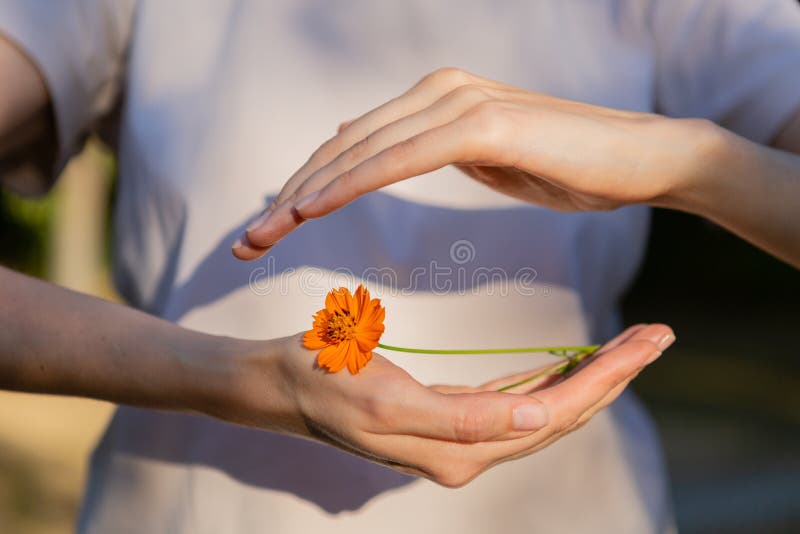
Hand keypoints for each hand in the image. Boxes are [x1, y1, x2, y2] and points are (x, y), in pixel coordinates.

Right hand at [218, 323, 673, 486]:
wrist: (279, 382)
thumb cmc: (324, 381)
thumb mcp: (388, 399)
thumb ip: (463, 417)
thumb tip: (538, 417)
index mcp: (460, 451)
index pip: (554, 416)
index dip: (605, 379)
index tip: (648, 342)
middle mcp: (466, 451)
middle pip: (559, 415)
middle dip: (612, 375)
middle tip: (658, 335)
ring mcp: (457, 436)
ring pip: (542, 409)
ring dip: (587, 376)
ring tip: (629, 345)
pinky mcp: (446, 414)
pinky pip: (512, 401)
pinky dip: (547, 380)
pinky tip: (565, 364)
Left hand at [234, 67, 716, 258]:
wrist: (640, 160)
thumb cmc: (568, 167)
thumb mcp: (486, 157)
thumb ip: (431, 147)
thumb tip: (381, 145)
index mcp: (436, 101)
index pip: (354, 147)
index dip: (306, 188)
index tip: (270, 230)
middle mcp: (439, 91)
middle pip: (344, 147)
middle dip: (289, 197)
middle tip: (246, 242)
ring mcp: (458, 102)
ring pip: (362, 151)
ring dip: (306, 194)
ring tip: (263, 234)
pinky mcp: (480, 123)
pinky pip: (401, 158)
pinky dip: (352, 182)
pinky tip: (312, 209)